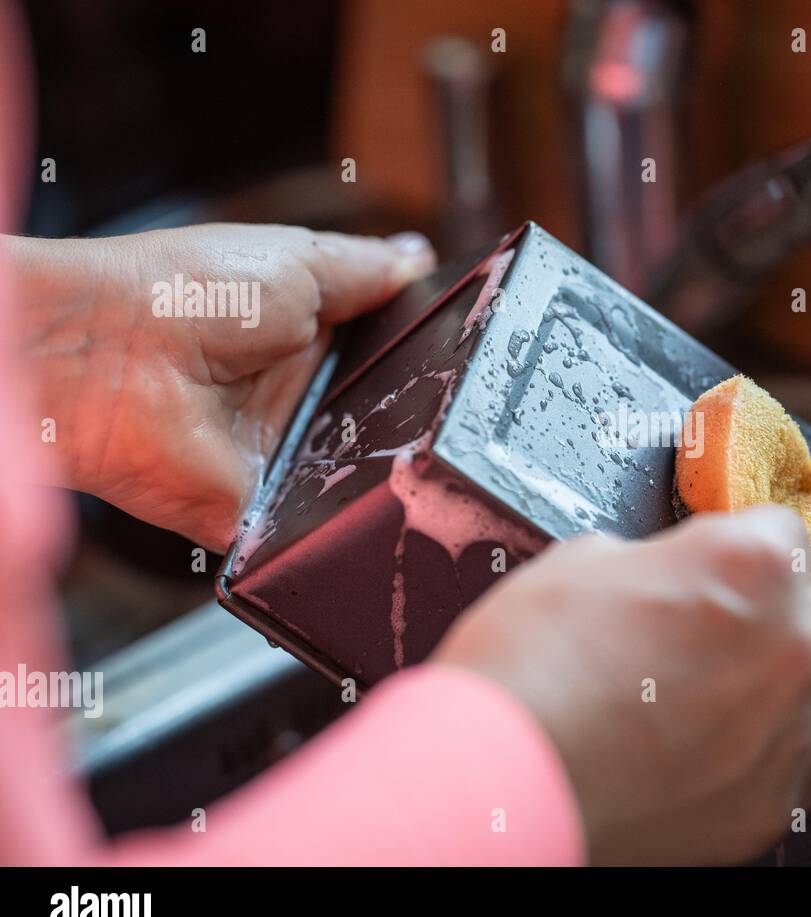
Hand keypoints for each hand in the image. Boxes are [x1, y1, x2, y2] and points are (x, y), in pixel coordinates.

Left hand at [7, 224, 434, 550]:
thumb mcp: (300, 262)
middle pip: (387, 425)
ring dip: (387, 474)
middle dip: (422, 425)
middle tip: (460, 418)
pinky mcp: (259, 516)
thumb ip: (369, 271)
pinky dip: (340, 532)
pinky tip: (375, 510)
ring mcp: (279, 462)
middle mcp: (297, 403)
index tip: (476, 365)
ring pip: (361, 483)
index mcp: (308, 341)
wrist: (108, 356)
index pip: (388, 359)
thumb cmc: (185, 291)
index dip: (428, 363)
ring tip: (427, 461)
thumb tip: (420, 258)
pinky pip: (314, 537)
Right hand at [436, 504, 810, 864]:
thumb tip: (662, 576)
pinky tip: (737, 752)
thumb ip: (655, 563)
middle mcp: (794, 644)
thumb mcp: (583, 565)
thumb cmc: (530, 667)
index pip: (790, 529)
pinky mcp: (777, 804)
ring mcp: (795, 731)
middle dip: (805, 605)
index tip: (732, 562)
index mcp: (751, 565)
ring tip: (775, 690)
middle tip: (754, 622)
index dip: (752, 544)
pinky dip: (787, 754)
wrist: (506, 781)